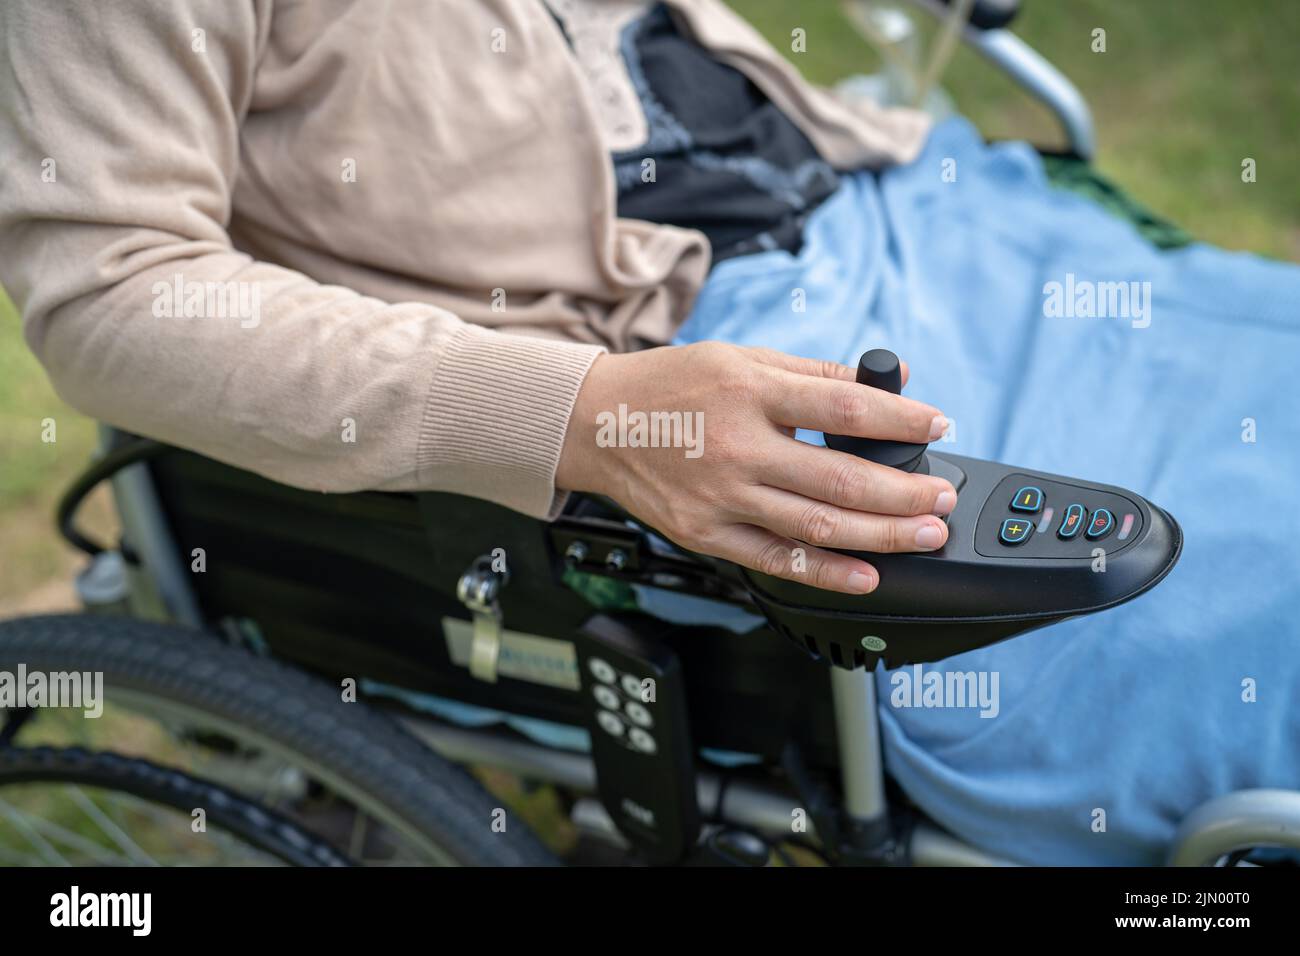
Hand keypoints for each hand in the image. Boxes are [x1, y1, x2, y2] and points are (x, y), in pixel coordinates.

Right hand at [556, 342, 954, 593]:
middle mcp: (737, 447)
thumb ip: (818, 374)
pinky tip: (866, 575)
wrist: (595, 423)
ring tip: (924, 534)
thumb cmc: (672, 387)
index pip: (844, 408)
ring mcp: (720, 497)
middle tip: (942, 498)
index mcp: (750, 392)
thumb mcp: (742, 359)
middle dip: (904, 493)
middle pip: (840, 479)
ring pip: (816, 527)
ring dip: (881, 536)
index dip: (901, 420)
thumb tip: (892, 377)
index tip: (939, 426)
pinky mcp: (706, 534)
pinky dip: (825, 572)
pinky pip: (775, 560)